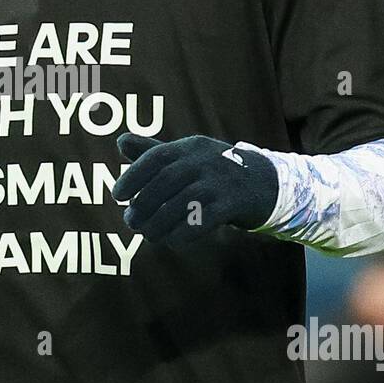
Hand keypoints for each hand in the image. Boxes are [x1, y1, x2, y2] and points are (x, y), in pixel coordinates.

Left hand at [112, 133, 278, 246]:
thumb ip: (154, 152)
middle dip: (144, 203)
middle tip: (131, 221)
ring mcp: (221, 181)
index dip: (133, 175)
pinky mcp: (234, 203)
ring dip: (160, 222)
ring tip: (148, 234)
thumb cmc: (214, 172)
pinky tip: (172, 241)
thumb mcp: (187, 157)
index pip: (156, 157)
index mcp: (190, 147)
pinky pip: (204, 219)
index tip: (118, 195)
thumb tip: (120, 141)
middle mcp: (205, 160)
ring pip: (182, 202)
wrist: (266, 183)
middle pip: (166, 181)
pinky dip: (184, 232)